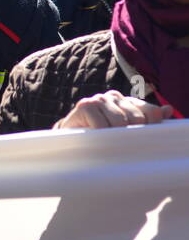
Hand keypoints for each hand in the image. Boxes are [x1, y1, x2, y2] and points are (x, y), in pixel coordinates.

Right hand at [55, 91, 174, 129]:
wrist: (72, 135)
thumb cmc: (102, 134)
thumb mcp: (126, 128)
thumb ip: (147, 119)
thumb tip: (168, 110)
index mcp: (128, 101)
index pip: (151, 111)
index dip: (151, 127)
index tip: (145, 139)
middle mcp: (115, 96)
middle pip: (137, 118)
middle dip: (131, 133)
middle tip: (123, 143)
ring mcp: (99, 99)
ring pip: (120, 121)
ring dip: (115, 135)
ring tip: (108, 141)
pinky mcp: (85, 105)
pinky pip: (101, 124)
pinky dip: (101, 135)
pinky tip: (97, 137)